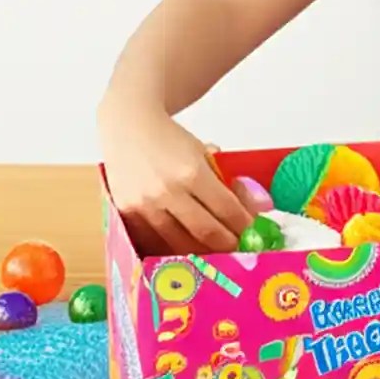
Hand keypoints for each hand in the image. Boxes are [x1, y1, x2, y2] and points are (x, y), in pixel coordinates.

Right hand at [98, 97, 252, 255]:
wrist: (128, 125)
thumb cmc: (169, 139)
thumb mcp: (201, 152)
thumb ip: (220, 179)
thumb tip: (246, 207)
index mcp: (192, 172)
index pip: (226, 209)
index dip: (243, 225)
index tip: (252, 232)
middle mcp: (168, 191)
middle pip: (206, 231)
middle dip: (227, 244)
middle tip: (237, 248)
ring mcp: (145, 205)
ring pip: (178, 243)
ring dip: (200, 252)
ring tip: (213, 252)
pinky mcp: (127, 213)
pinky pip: (153, 240)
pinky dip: (170, 247)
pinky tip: (183, 250)